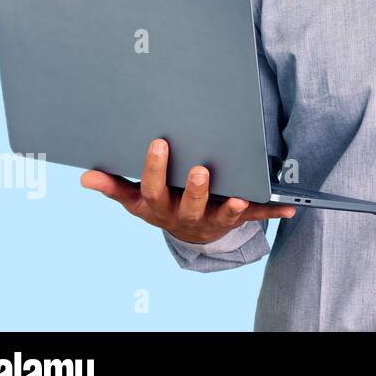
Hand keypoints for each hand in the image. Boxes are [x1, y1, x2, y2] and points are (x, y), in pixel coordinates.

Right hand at [80, 137, 295, 244]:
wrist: (188, 233)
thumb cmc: (162, 203)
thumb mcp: (135, 199)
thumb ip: (113, 187)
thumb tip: (85, 176)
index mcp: (159, 206)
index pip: (154, 188)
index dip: (155, 168)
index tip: (160, 142)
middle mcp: (184, 215)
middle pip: (189, 203)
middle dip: (194, 188)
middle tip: (200, 169)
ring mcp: (212, 218)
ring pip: (222, 214)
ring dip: (232, 207)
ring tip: (240, 197)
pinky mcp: (236, 219)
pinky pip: (256, 216)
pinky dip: (273, 212)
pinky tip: (290, 208)